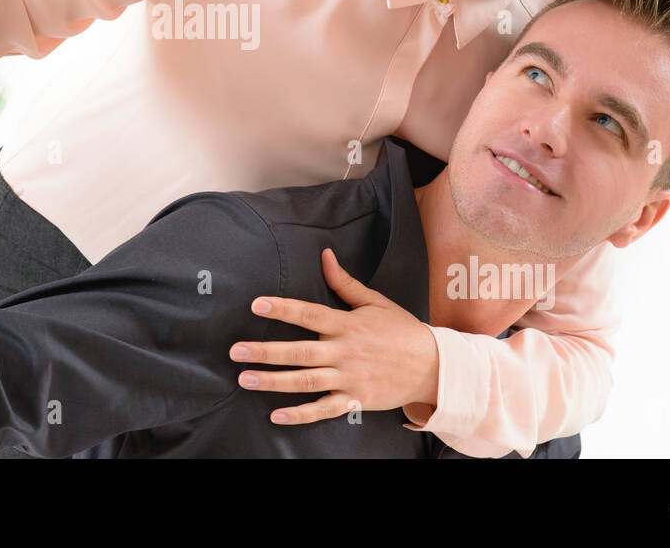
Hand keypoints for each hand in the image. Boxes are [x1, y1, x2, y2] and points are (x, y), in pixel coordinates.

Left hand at [229, 248, 438, 425]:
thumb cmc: (402, 331)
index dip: (282, 308)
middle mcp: (345, 351)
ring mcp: (349, 378)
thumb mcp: (375, 302)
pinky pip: (323, 409)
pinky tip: (276, 414)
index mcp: (347, 324)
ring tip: (245, 379)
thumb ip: (345, 283)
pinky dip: (300, 414)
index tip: (256, 305)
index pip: (309, 314)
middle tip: (235, 351)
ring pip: (305, 381)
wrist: (434, 366)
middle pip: (299, 351)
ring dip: (273, 381)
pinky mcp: (355, 400)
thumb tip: (325, 255)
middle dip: (265, 351)